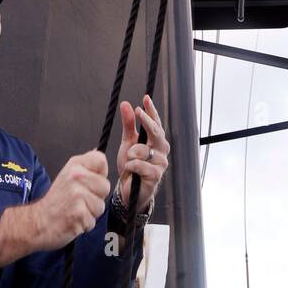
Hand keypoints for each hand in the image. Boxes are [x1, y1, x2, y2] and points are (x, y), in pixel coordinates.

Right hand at [26, 149, 109, 250]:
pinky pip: (93, 221)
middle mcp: (77, 176)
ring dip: (91, 212)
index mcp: (75, 164)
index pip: (101, 160)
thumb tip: (98, 153)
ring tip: (76, 209)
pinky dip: (85, 224)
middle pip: (106, 186)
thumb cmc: (55, 200)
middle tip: (79, 200)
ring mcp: (78, 195)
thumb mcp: (67, 174)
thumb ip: (85, 166)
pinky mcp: (79, 213)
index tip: (90, 182)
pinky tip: (73, 219)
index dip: (100, 173)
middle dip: (96, 197)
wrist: (38, 220)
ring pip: (101, 206)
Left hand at [116, 95, 168, 210]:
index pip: (155, 122)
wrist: (128, 189)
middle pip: (156, 132)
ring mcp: (161, 163)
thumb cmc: (130, 164)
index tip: (145, 98)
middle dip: (147, 121)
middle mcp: (161, 150)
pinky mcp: (156, 175)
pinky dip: (132, 166)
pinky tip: (130, 170)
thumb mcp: (127, 142)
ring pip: (144, 150)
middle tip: (138, 111)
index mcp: (155, 140)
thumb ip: (128, 125)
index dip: (151, 110)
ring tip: (128, 160)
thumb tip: (126, 104)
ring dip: (132, 154)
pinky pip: (141, 164)